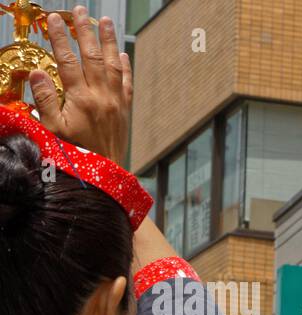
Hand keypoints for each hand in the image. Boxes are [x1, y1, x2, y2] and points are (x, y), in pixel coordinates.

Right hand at [29, 7, 131, 165]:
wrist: (103, 173)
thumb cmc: (74, 152)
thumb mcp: (51, 128)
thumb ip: (44, 99)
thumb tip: (37, 72)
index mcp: (80, 99)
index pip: (68, 61)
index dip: (61, 38)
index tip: (54, 19)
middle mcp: (101, 97)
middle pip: (92, 57)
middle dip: (85, 32)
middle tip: (80, 11)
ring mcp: (115, 102)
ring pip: (112, 65)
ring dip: (108, 42)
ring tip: (105, 21)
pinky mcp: (124, 111)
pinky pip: (126, 84)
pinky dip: (124, 67)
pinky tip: (122, 54)